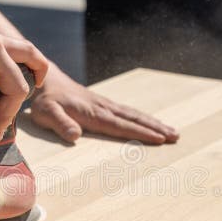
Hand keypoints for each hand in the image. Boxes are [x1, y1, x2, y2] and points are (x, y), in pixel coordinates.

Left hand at [29, 64, 178, 144]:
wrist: (46, 81)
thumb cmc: (45, 101)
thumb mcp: (47, 113)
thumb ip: (60, 124)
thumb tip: (75, 136)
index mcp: (93, 114)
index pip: (121, 126)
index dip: (140, 133)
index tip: (159, 139)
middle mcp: (104, 108)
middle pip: (134, 119)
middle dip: (156, 128)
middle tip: (176, 136)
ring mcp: (105, 105)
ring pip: (134, 115)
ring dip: (153, 123)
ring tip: (172, 131)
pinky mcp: (103, 104)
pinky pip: (127, 112)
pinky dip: (142, 118)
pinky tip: (150, 122)